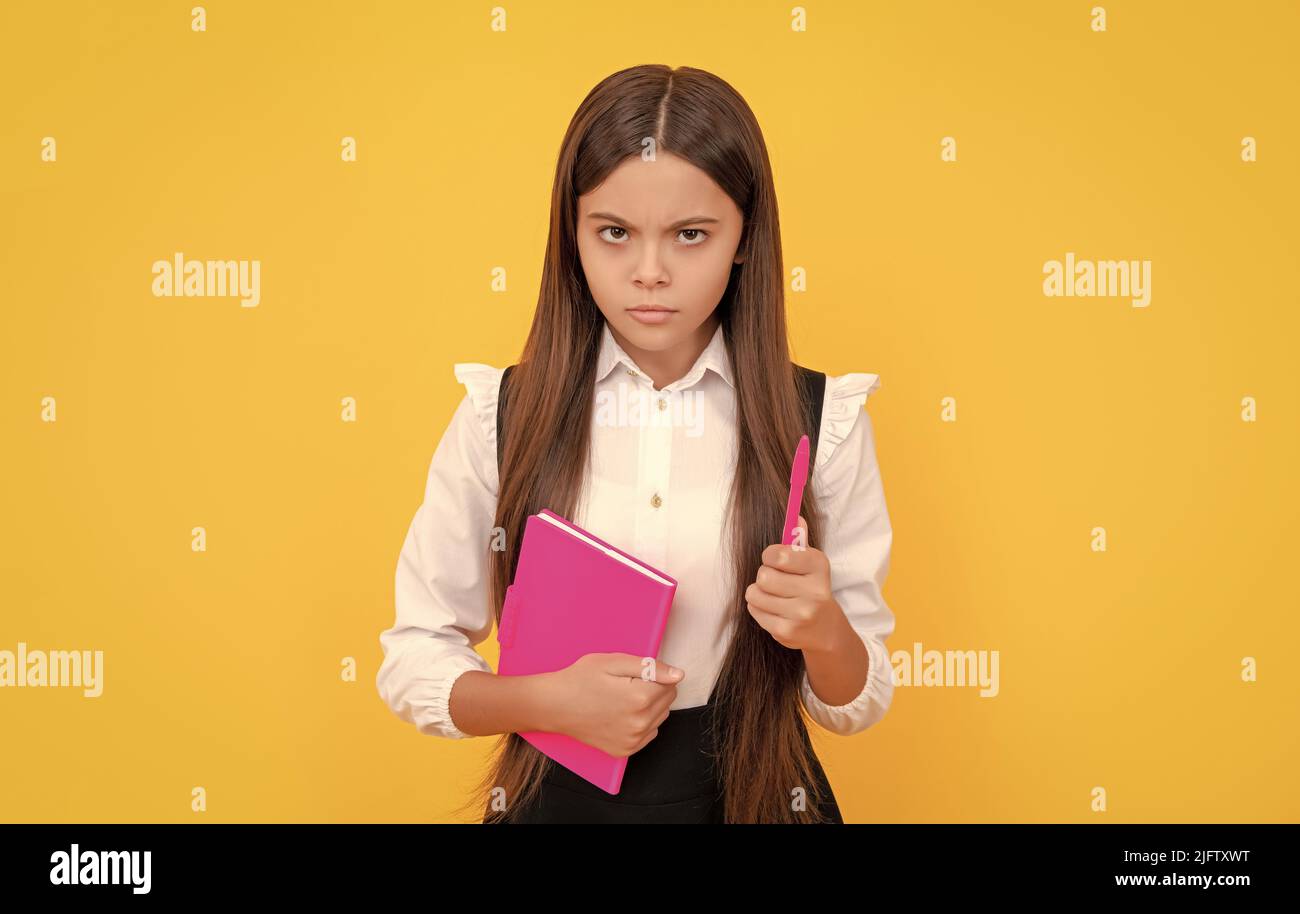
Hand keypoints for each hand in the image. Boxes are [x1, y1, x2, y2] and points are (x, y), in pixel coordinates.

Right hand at [544, 653, 683, 757]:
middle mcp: (641, 723)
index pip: (671, 682)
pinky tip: (621, 714)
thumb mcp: (613, 662)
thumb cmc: (581, 679)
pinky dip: (641, 722)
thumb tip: (679, 675)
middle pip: (668, 699)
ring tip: (622, 699)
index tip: (632, 674)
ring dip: (649, 706)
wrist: (554, 706)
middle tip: (625, 685)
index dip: (653, 673)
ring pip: (661, 716)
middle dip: (654, 689)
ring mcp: (633, 740)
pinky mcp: (626, 750)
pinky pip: (650, 732)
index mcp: (641, 698)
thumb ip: (650, 667)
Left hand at [745, 515, 844, 652]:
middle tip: (775, 580)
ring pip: (755, 593)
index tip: (775, 560)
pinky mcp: (786, 632)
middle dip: (764, 575)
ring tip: (773, 595)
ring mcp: (800, 614)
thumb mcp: (811, 564)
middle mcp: (814, 592)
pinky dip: (758, 608)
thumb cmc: (812, 589)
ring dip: (758, 592)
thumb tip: (796, 517)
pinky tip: (773, 609)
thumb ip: (800, 541)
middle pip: (763, 575)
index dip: (770, 555)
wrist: (826, 630)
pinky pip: (754, 610)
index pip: (778, 554)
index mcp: (819, 567)